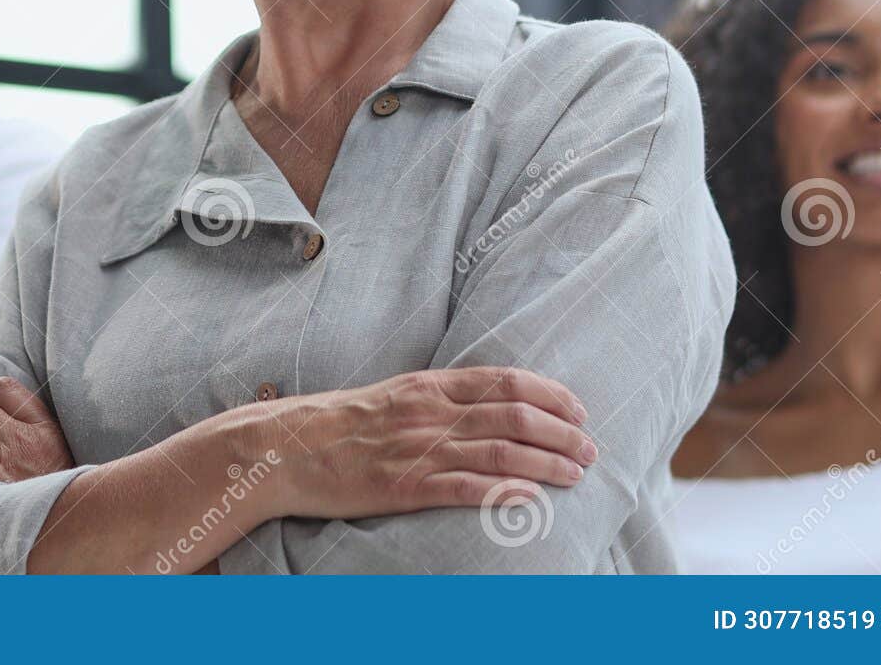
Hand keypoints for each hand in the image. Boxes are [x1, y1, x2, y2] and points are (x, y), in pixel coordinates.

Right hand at [264, 366, 595, 519]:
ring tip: (576, 474)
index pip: (505, 381)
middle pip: (514, 416)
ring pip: (500, 452)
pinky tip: (530, 498)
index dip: (551, 395)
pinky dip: (503, 491)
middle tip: (590, 448)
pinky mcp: (405, 486)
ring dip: (547, 463)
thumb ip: (442, 397)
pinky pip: (464, 488)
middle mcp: (431, 412)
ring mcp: (420, 450)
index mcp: (430, 385)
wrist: (290, 447)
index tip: (580, 410)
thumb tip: (491, 403)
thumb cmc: (344, 423)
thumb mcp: (398, 395)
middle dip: (562, 432)